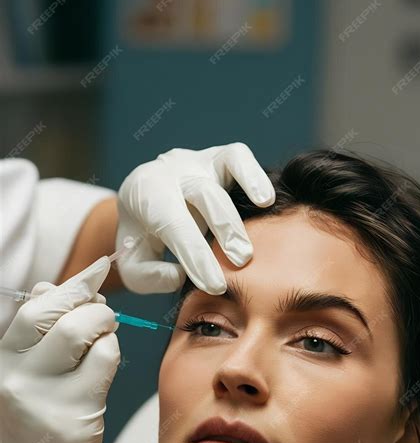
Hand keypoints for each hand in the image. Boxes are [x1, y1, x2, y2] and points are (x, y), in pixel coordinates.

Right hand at [0, 257, 120, 442]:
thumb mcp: (16, 380)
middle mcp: (16, 377)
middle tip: (103, 312)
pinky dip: (112, 352)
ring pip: (82, 334)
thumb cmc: (26, 433)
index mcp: (2, 362)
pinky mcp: (73, 417)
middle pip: (55, 314)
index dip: (68, 286)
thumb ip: (31, 338)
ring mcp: (44, 397)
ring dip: (104, 325)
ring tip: (106, 335)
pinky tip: (107, 362)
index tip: (93, 273)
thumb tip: (46, 287)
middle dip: (88, 301)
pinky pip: (103, 364)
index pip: (32, 309)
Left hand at [116, 142, 274, 294]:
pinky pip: (239, 156)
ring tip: (257, 235)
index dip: (196, 255)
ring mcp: (197, 161)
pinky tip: (266, 201)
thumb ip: (146, 276)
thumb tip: (179, 276)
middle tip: (241, 263)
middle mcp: (172, 171)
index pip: (173, 223)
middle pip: (203, 193)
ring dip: (246, 195)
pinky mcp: (219, 159)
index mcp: (146, 194)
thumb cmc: (140, 237)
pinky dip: (255, 175)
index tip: (215, 286)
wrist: (141, 200)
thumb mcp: (129, 264)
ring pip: (225, 166)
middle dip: (224, 228)